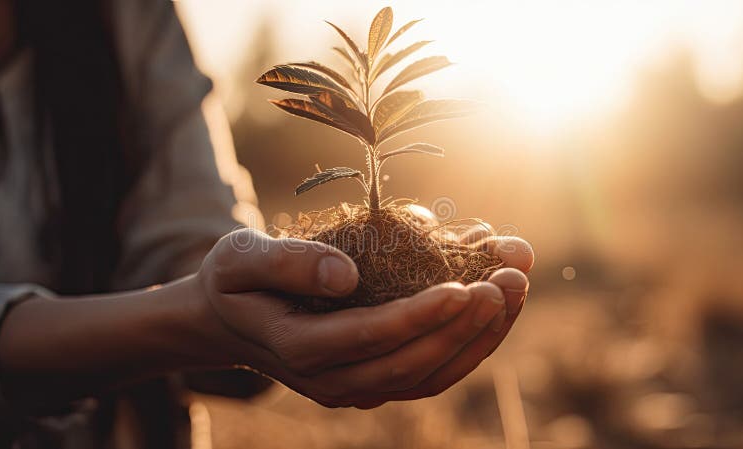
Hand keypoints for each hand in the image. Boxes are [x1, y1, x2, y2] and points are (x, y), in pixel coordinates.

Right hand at [190, 225, 532, 407]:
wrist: (227, 321)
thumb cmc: (235, 281)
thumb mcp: (241, 257)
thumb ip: (288, 262)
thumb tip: (347, 275)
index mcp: (300, 349)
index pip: (369, 339)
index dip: (419, 316)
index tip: (464, 284)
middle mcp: (332, 381)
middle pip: (412, 364)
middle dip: (467, 324)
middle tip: (510, 277)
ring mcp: (356, 388)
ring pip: (430, 375)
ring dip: (479, 337)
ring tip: (515, 288)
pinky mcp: (373, 382)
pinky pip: (429, 373)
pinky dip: (467, 345)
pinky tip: (495, 309)